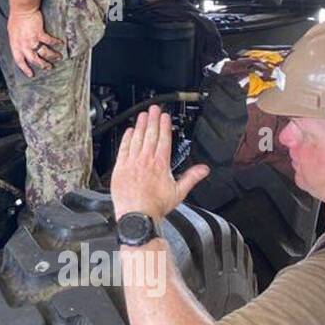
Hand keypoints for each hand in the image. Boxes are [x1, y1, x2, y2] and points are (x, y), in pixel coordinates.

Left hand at [8, 8, 62, 75]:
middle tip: (49, 67)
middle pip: (35, 60)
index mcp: (16, 46)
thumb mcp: (12, 33)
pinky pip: (49, 41)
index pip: (20, 61)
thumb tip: (21, 47)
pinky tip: (60, 44)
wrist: (22, 9)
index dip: (25, 69)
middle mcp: (24, 45)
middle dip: (43, 65)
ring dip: (52, 56)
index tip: (31, 74)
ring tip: (58, 57)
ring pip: (44, 53)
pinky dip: (56, 43)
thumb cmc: (16, 19)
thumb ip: (17, 42)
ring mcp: (32, 40)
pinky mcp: (40, 34)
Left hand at [110, 106, 207, 220]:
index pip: (163, 139)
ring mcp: (132, 163)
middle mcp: (146, 160)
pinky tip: (128, 131)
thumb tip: (203, 170)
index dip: (164, 125)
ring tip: (142, 115)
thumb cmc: (156, 206)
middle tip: (153, 108)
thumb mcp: (179, 192)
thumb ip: (191, 177)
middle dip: (152, 120)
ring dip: (140, 126)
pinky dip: (126, 139)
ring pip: (137, 139)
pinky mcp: (120, 168)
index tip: (164, 116)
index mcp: (161, 164)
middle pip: (150, 135)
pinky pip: (123, 149)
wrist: (137, 215)